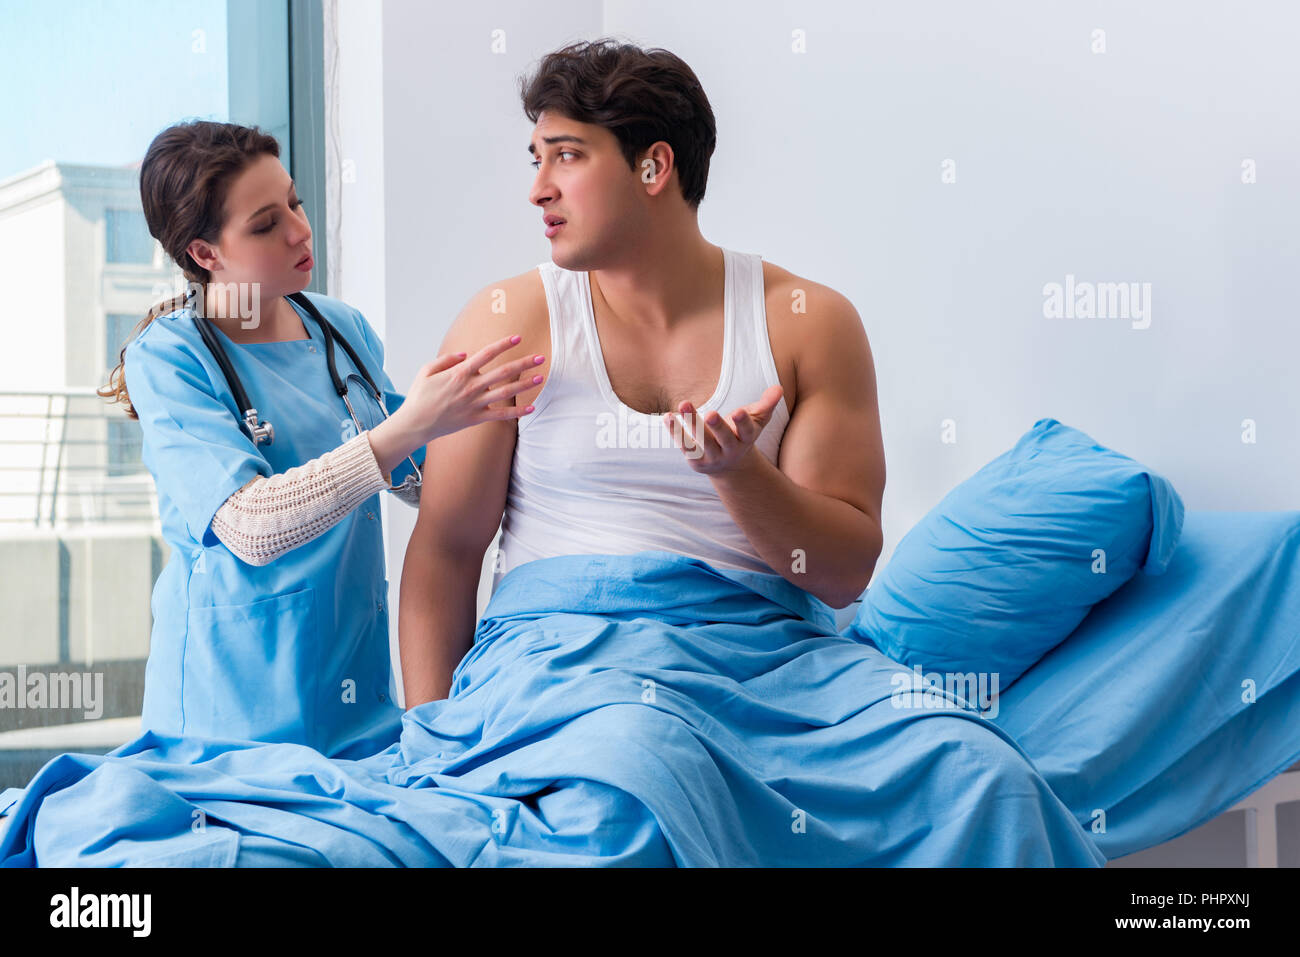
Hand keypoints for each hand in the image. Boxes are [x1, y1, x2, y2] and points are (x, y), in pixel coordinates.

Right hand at [393, 334, 545, 445]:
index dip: (503, 344)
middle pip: (503, 372)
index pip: (486, 354)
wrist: (415, 424)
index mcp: (459, 372)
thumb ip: (446, 359)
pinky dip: (516, 413)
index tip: (518, 338)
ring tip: (540, 378)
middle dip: (524, 363)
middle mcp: (470, 387)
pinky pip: (500, 415)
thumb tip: (465, 354)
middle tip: (541, 357)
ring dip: (525, 385)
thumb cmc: (419, 396)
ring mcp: (475, 404)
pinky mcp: (476, 419)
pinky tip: (531, 409)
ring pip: (505, 392)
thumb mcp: (426, 371)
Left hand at [662, 384, 782, 474]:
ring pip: (701, 442)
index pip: (747, 432)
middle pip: (723, 438)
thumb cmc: (742, 435)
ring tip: (684, 404)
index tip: (740, 411)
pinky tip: (668, 416)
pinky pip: (685, 445)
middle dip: (717, 427)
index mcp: (746, 440)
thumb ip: (766, 405)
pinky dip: (676, 431)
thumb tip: (778, 388)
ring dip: (692, 423)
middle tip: (711, 413)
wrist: (730, 467)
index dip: (743, 423)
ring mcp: (712, 457)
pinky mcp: (696, 461)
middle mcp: (730, 451)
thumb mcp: (756, 421)